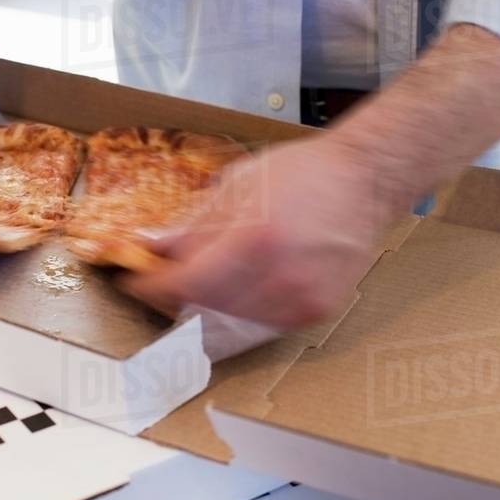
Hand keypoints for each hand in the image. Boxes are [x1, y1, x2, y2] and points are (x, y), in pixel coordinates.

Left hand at [121, 132, 408, 328]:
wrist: (366, 181)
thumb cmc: (304, 173)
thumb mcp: (238, 185)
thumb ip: (191, 224)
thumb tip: (149, 246)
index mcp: (255, 240)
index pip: (184, 285)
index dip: (151, 286)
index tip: (134, 278)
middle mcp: (278, 279)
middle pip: (202, 312)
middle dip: (172, 299)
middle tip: (161, 281)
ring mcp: (300, 301)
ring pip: (228, 326)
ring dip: (203, 310)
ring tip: (198, 283)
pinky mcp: (314, 312)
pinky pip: (259, 326)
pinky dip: (237, 314)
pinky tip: (235, 291)